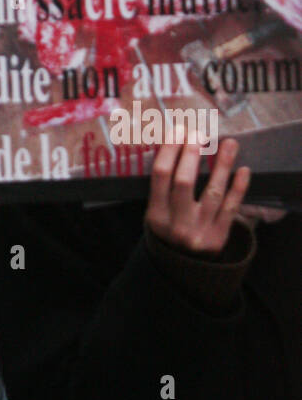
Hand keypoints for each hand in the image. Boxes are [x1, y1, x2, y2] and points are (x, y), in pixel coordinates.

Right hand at [145, 136, 249, 255]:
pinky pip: (232, 207)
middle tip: (198, 133)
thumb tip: (175, 145)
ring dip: (222, 164)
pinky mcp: (220, 236)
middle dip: (192, 153)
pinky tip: (243, 170)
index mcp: (156, 215)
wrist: (185, 269)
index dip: (170, 150)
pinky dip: (238, 187)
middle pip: (184, 181)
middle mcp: (177, 224)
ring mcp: (200, 231)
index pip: (161, 175)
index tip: (178, 131)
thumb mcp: (158, 212)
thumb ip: (163, 186)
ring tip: (229, 143)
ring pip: (213, 192)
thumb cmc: (170, 229)